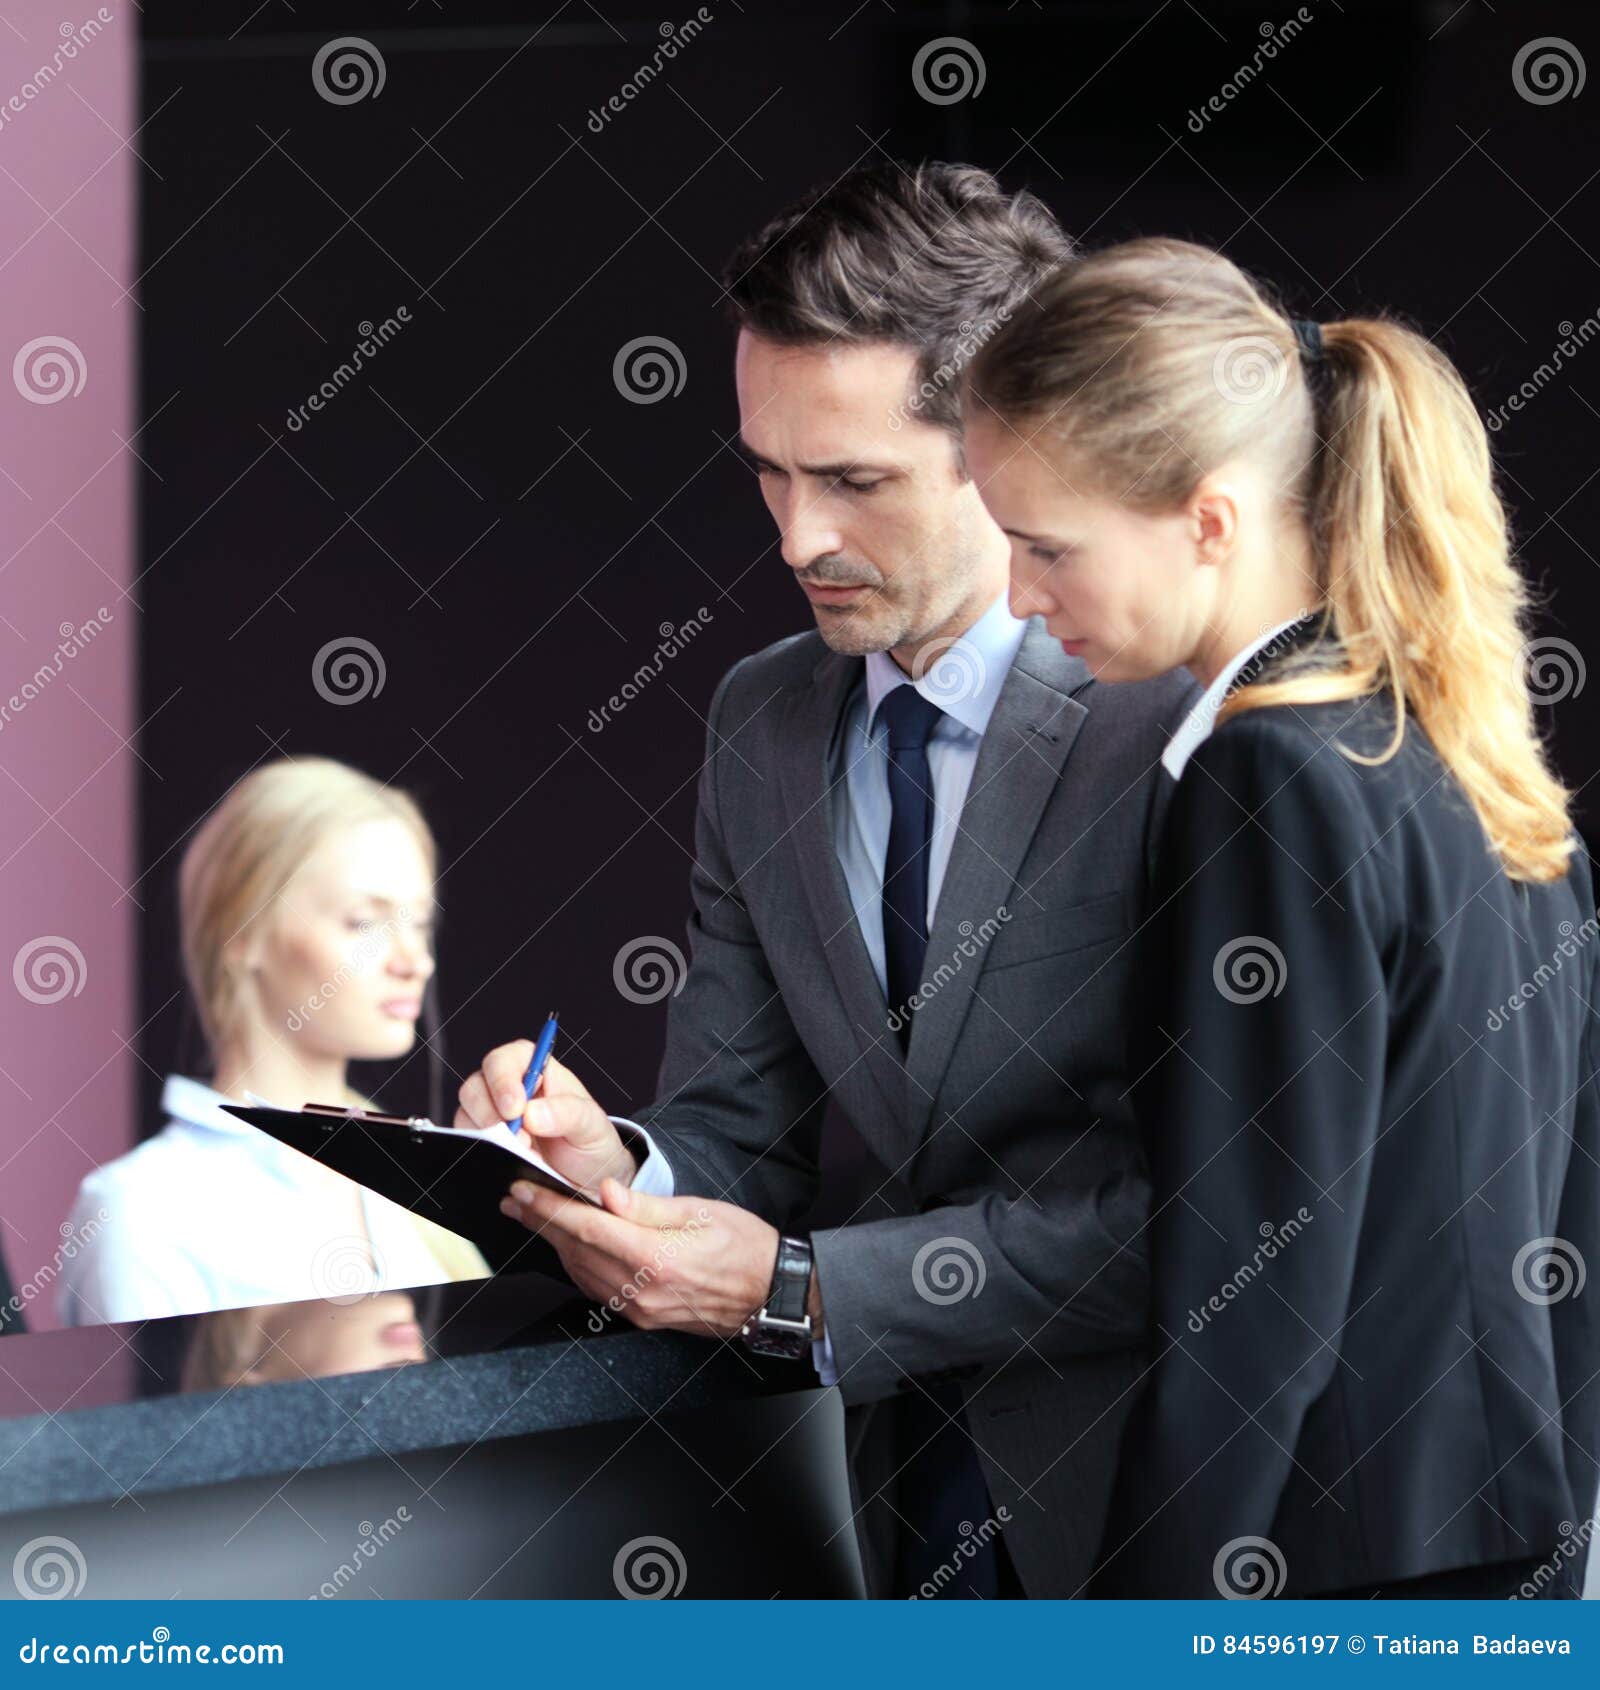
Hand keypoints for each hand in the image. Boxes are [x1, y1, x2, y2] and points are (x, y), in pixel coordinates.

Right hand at [455, 1044, 635, 1198]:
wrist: (586, 1181)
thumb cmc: (591, 1143)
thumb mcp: (592, 1125)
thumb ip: (568, 1113)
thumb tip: (531, 1113)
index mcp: (538, 1070)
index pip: (509, 1058)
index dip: (504, 1079)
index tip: (515, 1108)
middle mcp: (509, 1088)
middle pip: (477, 1084)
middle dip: (490, 1112)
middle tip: (518, 1141)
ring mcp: (492, 1115)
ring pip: (466, 1113)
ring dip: (487, 1136)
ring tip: (523, 1155)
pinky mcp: (483, 1142)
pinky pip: (467, 1142)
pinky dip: (481, 1152)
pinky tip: (506, 1163)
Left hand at [498, 1180, 794, 1340]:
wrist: (771, 1293)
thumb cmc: (746, 1247)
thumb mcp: (702, 1212)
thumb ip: (647, 1206)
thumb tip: (605, 1192)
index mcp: (657, 1260)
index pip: (589, 1230)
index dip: (551, 1209)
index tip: (524, 1191)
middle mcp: (642, 1291)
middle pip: (577, 1252)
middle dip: (541, 1222)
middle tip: (513, 1199)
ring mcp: (641, 1309)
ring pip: (582, 1273)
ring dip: (553, 1244)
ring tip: (532, 1217)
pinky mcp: (643, 1317)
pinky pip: (597, 1289)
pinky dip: (576, 1264)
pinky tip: (567, 1247)